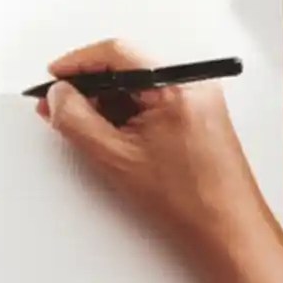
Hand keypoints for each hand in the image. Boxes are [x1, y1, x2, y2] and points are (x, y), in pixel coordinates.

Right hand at [37, 40, 270, 249]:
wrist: (228, 230)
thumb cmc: (188, 200)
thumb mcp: (115, 158)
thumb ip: (77, 120)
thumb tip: (59, 95)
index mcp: (176, 85)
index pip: (117, 52)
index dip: (77, 63)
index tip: (55, 77)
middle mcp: (192, 83)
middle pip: (127, 67)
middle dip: (89, 86)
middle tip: (60, 105)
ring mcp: (199, 98)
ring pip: (138, 86)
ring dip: (107, 101)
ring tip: (83, 128)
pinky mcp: (198, 114)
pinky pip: (154, 100)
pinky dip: (127, 112)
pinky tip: (110, 135)